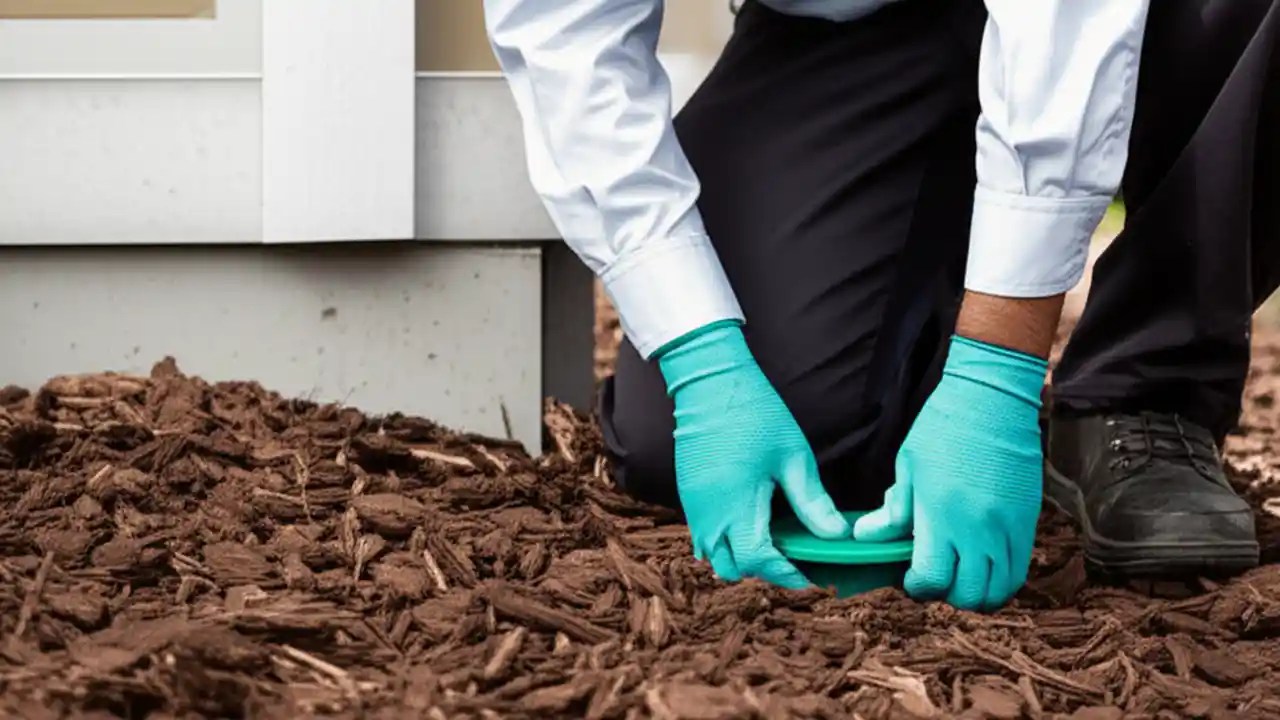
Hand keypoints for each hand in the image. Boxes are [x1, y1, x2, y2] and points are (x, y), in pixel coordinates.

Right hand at [657, 321, 850, 588]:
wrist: (709, 381)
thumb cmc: (755, 413)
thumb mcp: (793, 456)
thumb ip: (812, 501)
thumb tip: (837, 535)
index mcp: (736, 507)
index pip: (759, 562)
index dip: (787, 575)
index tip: (812, 577)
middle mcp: (708, 515)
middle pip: (732, 568)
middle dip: (762, 570)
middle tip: (793, 557)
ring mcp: (694, 506)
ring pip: (713, 554)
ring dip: (741, 555)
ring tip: (772, 538)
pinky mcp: (688, 494)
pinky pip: (704, 535)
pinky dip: (727, 539)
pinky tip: (752, 518)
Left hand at [854, 336, 1046, 610]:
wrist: (993, 398)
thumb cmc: (942, 428)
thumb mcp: (907, 466)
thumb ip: (892, 510)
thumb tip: (865, 538)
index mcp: (942, 515)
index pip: (932, 580)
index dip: (917, 587)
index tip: (910, 575)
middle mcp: (979, 529)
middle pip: (969, 595)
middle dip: (947, 594)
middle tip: (936, 575)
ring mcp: (1009, 528)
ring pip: (1001, 590)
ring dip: (979, 592)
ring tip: (962, 572)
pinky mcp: (1028, 520)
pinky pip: (1021, 568)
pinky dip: (1002, 577)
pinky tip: (983, 561)